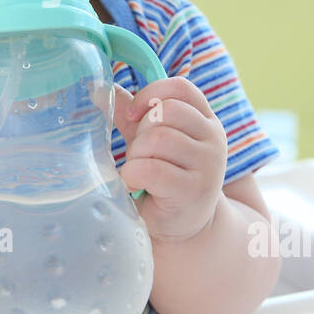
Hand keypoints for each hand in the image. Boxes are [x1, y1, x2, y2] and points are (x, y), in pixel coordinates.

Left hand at [112, 77, 227, 244]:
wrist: (184, 225)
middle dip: (140, 132)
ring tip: (137, 172)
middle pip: (165, 112)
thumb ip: (131, 115)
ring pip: (158, 138)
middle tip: (138, 156)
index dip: (150, 94)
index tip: (132, 116)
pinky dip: (134, 175)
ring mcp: (209, 164)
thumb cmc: (164, 177)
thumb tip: (100, 89)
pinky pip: (152, 169)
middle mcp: (213, 137)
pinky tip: (135, 185)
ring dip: (136, 155)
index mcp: (205, 119)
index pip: (180, 88)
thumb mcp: (150, 141)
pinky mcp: (195, 190)